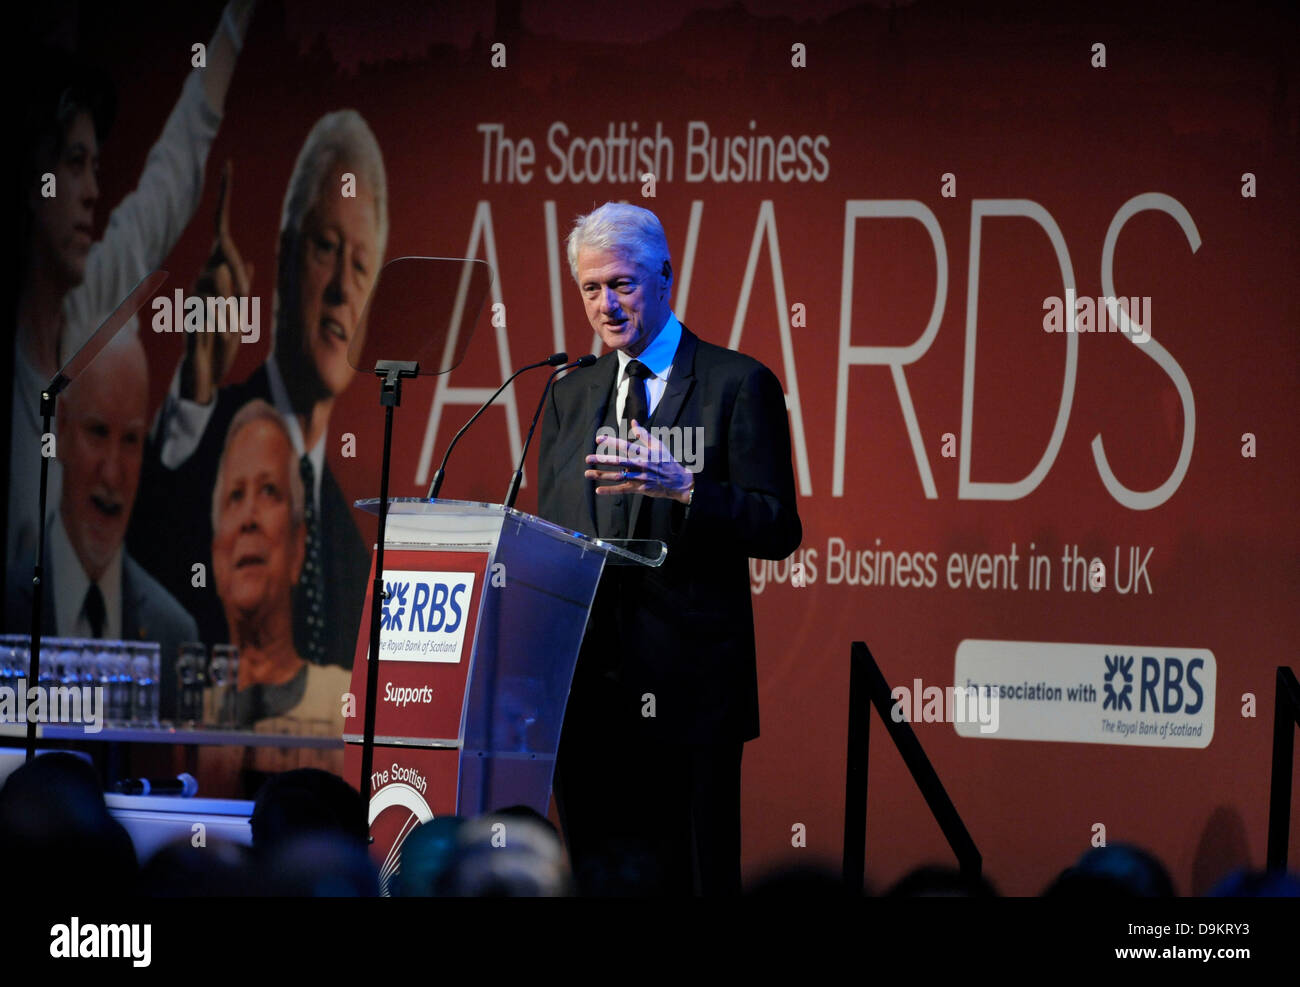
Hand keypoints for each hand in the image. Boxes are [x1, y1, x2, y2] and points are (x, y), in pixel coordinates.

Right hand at [180, 160, 253, 403]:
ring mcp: (194, 297)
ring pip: (225, 286)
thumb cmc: (220, 343)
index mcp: (215, 275)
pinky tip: (215, 336)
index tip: (228, 165)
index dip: (224, 198)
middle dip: (242, 282)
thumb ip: (238, 286)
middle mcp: (201, 279)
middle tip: (241, 308)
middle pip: (230, 259)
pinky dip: (222, 324)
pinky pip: (214, 310)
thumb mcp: (238, 312)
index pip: (220, 232)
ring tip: (229, 330)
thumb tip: (244, 258)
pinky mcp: (191, 320)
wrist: (202, 376)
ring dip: (236, 312)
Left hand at [584, 420, 693, 502]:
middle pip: (619, 462)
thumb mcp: (658, 445)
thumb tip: (633, 421)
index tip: (598, 439)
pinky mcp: (640, 489)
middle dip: (602, 460)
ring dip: (602, 475)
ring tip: (588, 473)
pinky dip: (610, 491)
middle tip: (588, 458)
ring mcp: (640, 478)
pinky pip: (623, 490)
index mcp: (645, 453)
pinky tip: (598, 490)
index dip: (611, 442)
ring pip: (618, 476)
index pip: (625, 446)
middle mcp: (641, 465)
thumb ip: (643, 434)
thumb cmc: (667, 461)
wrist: (678, 481)